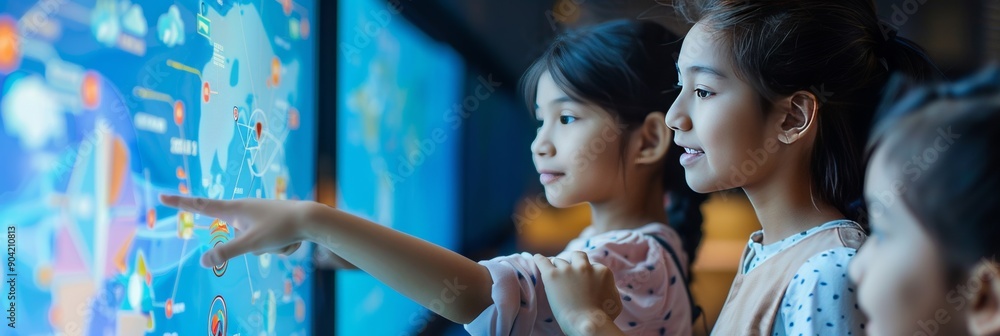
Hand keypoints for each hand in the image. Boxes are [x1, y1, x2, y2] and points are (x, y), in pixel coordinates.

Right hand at [159, 194, 312, 267]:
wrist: (312, 219)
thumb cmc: (280, 228)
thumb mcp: (250, 244)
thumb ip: (226, 253)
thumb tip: (203, 261)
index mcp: (234, 209)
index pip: (200, 206)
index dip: (180, 203)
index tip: (162, 196)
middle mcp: (244, 210)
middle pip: (234, 237)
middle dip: (249, 246)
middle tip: (253, 239)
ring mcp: (259, 217)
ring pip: (254, 244)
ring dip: (269, 248)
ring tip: (282, 239)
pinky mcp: (271, 224)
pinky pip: (269, 244)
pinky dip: (279, 246)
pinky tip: (291, 240)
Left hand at [533, 252, 623, 335]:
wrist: (587, 323)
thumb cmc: (603, 318)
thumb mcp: (615, 302)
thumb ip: (612, 290)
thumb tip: (608, 287)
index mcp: (600, 270)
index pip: (591, 265)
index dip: (586, 274)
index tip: (582, 283)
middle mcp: (584, 266)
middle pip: (577, 256)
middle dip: (573, 263)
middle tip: (570, 274)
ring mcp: (567, 270)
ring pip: (560, 261)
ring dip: (558, 268)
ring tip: (555, 277)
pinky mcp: (551, 275)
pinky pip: (542, 261)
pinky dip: (539, 259)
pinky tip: (537, 258)